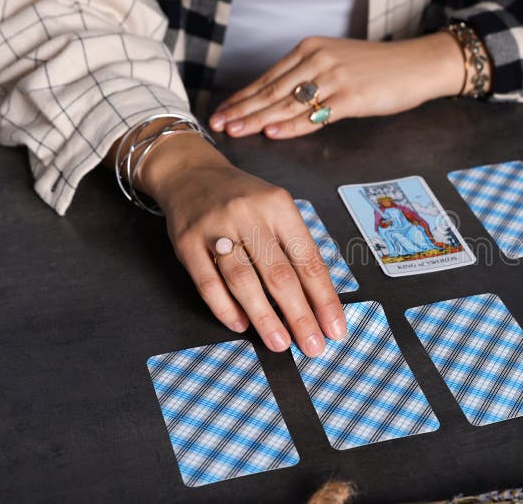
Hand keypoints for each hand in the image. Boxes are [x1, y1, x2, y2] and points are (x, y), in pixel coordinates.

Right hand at [136, 133, 345, 356]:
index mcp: (279, 206)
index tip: (335, 329)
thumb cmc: (244, 200)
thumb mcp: (276, 210)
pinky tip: (241, 325)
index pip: (308, 260)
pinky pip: (208, 283)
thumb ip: (295, 248)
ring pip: (243, 281)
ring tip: (280, 343)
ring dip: (264, 317)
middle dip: (300, 315)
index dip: (324, 299)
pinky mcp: (187, 242)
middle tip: (313, 347)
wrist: (190, 174)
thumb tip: (318, 301)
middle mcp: (249, 214)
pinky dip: (225, 308)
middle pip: (279, 275)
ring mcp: (215, 228)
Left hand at [208, 32, 465, 138]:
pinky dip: (292, 124)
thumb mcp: (338, 62)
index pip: (268, 76)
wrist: (417, 65)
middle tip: (219, 124)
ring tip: (236, 131)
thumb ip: (310, 76)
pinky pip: (315, 115)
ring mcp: (334, 78)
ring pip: (288, 103)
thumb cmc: (380, 68)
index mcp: (310, 49)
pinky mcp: (351, 97)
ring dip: (259, 119)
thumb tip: (282, 100)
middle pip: (272, 89)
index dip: (243, 96)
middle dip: (242, 109)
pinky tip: (273, 132)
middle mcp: (317, 60)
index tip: (223, 111)